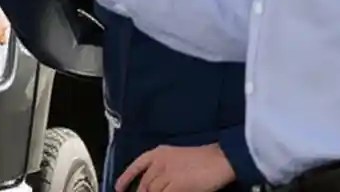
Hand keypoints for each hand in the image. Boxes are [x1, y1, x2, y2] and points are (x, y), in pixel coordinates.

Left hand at [116, 143, 235, 191]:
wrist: (220, 159)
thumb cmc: (204, 159)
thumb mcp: (178, 159)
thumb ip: (164, 169)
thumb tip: (155, 185)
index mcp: (159, 153)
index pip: (136, 165)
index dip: (126, 178)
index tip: (119, 188)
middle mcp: (159, 162)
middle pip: (144, 184)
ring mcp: (167, 174)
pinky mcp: (176, 185)